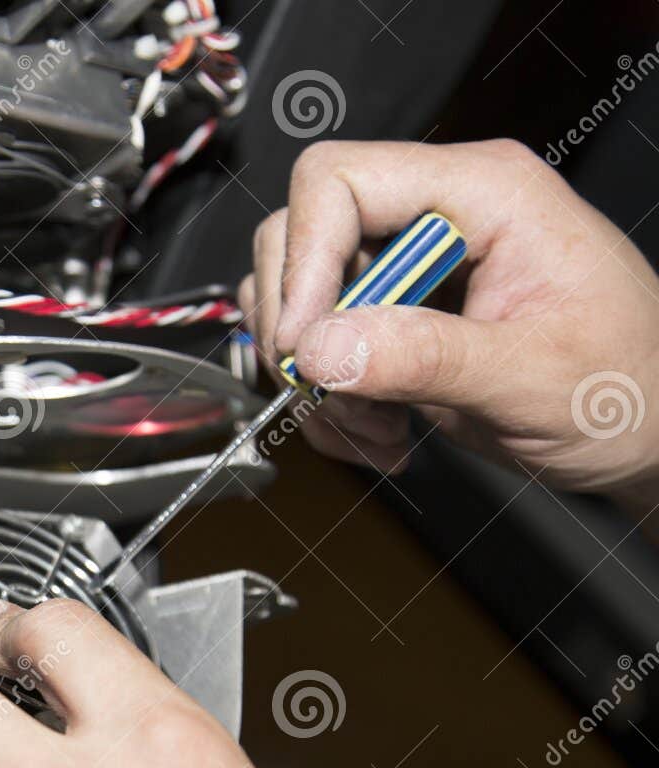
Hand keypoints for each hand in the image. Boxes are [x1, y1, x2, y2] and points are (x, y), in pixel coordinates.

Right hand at [237, 138, 658, 516]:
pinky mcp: (392, 317)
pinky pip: (315, 347)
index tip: (303, 340)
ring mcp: (409, 267)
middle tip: (333, 393)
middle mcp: (437, 215)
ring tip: (374, 427)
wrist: (651, 431)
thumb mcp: (532, 377)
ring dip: (316, 378)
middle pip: (300, 237)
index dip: (305, 259)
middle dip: (303, 330)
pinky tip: (381, 433)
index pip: (340, 181)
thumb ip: (424, 357)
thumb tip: (320, 347)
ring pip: (296, 300)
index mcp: (485, 193)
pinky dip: (329, 403)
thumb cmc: (631, 386)